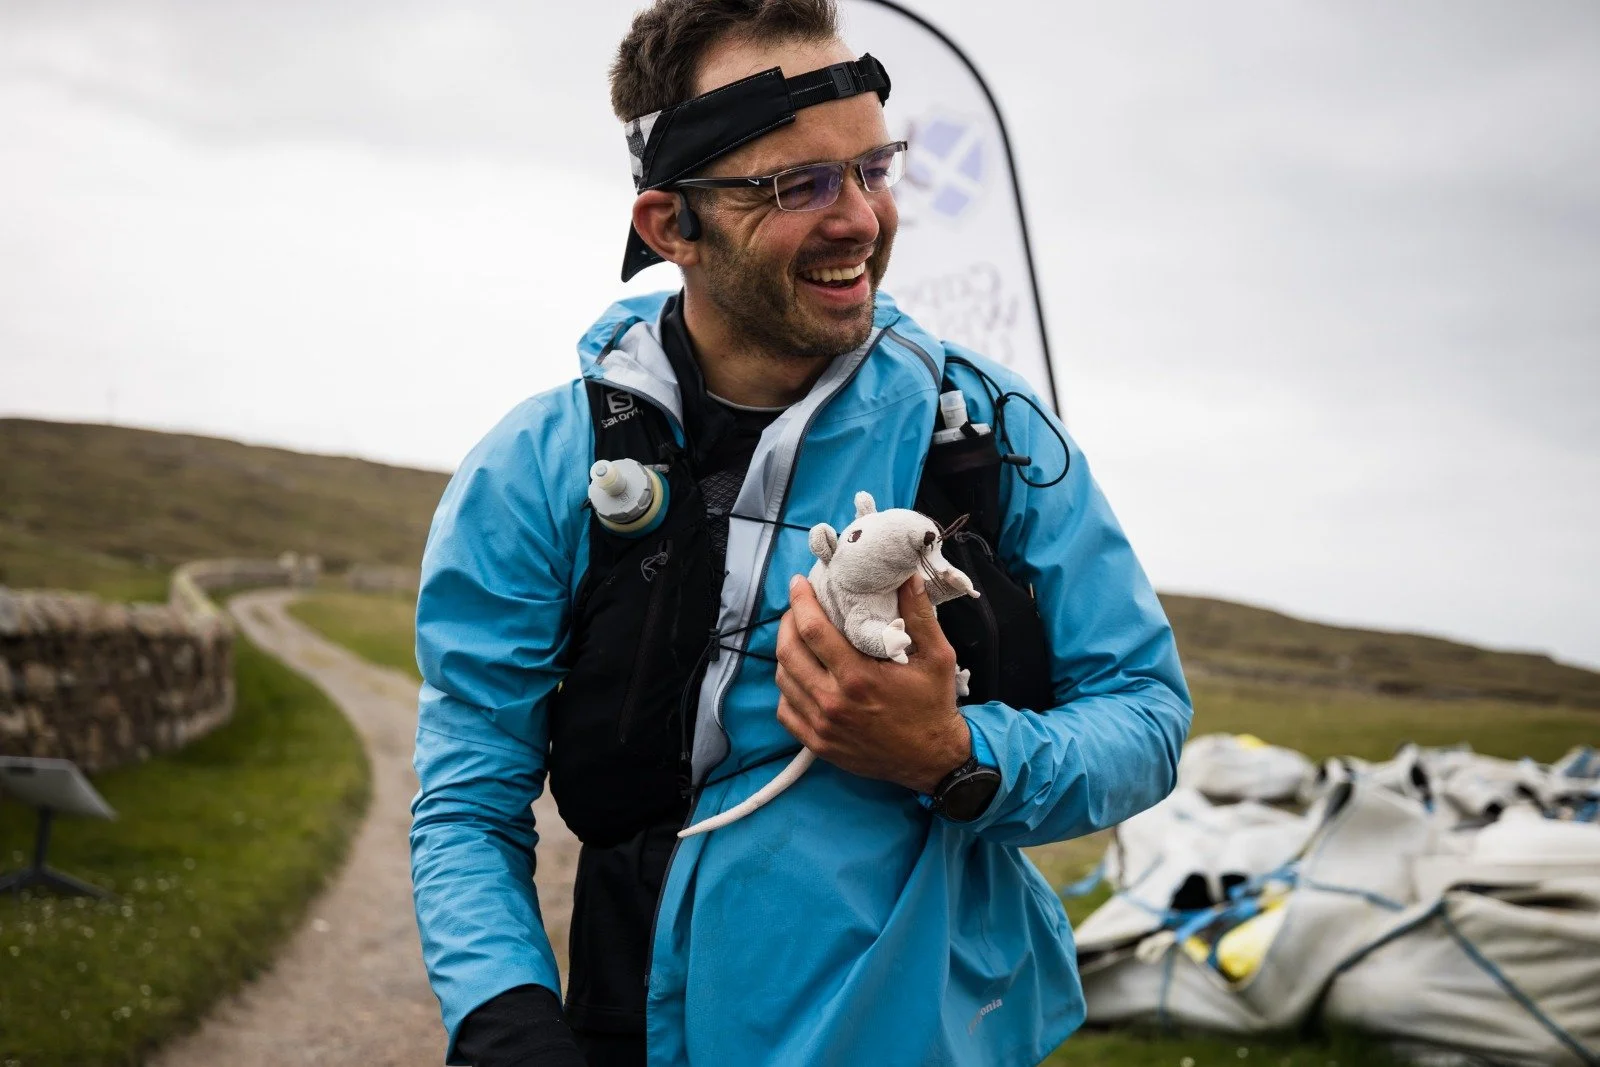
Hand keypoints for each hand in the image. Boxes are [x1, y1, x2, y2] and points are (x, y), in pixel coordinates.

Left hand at [774, 573, 971, 794]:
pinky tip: (801, 676)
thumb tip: (908, 577)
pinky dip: (787, 689)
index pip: (813, 630)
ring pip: (783, 680)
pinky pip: (785, 711)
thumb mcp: (937, 657)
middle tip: (797, 609)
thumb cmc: (934, 706)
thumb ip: (919, 615)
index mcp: (859, 678)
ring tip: (799, 638)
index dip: (800, 602)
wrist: (933, 759)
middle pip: (788, 653)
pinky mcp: (818, 744)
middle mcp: (833, 702)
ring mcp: (822, 726)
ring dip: (786, 654)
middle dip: (787, 623)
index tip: (799, 584)